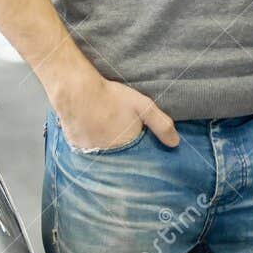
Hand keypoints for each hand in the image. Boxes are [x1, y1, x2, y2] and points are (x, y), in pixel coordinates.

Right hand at [52, 70, 178, 150]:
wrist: (76, 91)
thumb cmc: (111, 97)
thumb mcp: (143, 106)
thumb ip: (161, 125)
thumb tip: (175, 143)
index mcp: (126, 150)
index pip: (137, 162)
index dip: (139, 154)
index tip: (139, 146)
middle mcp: (108, 157)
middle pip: (120, 159)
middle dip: (123, 151)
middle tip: (120, 132)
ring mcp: (91, 154)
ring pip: (103, 155)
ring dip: (106, 148)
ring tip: (106, 130)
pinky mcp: (77, 149)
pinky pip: (88, 151)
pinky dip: (91, 144)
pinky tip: (92, 130)